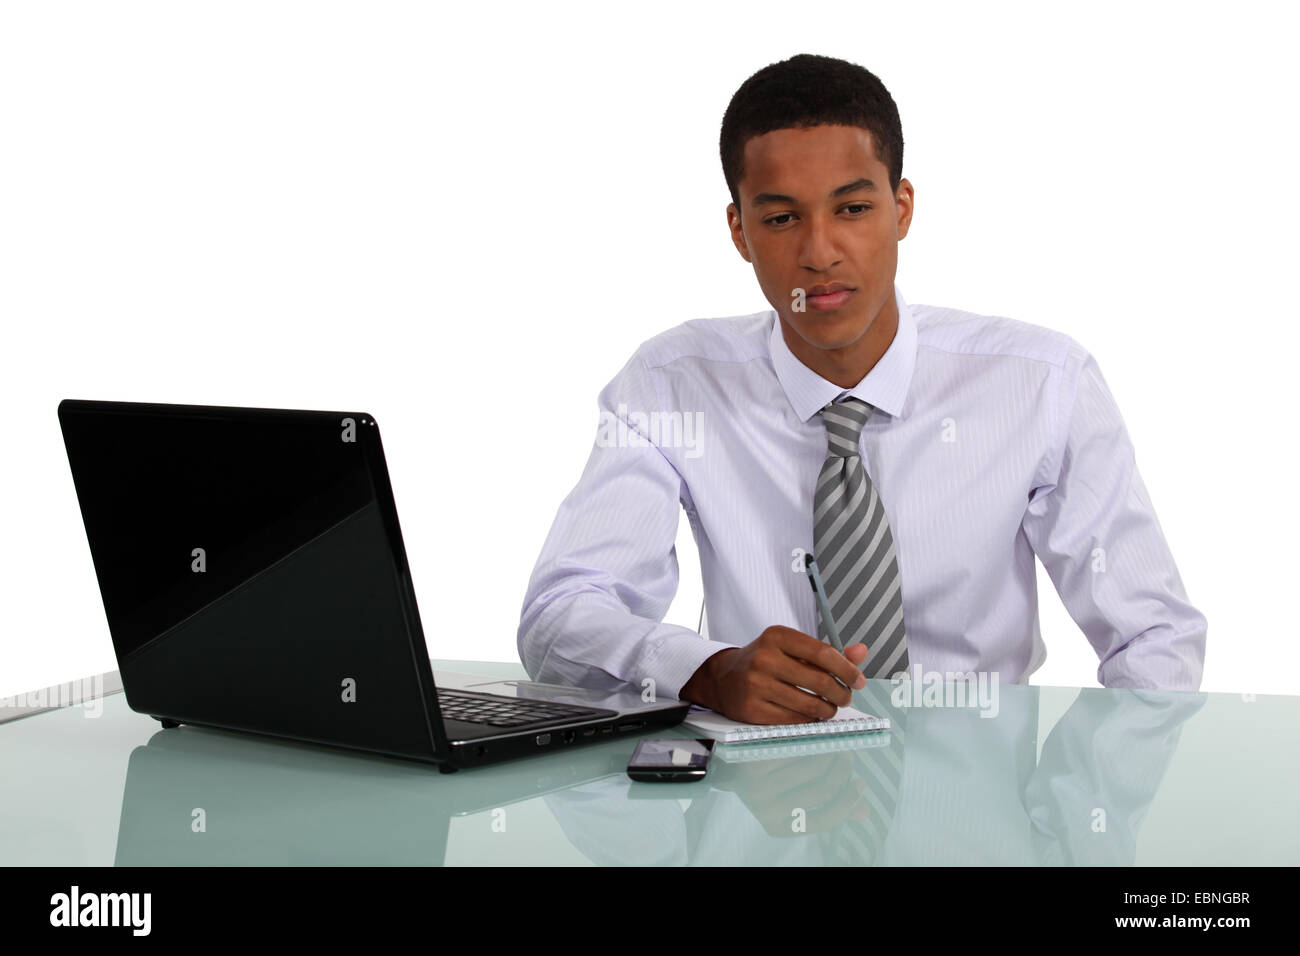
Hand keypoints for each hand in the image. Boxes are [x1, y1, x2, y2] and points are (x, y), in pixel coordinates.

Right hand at [681, 625, 867, 723]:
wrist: (723, 678)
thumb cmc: (765, 661)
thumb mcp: (792, 648)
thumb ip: (828, 652)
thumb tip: (861, 651)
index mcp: (777, 636)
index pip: (823, 653)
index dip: (847, 669)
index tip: (858, 680)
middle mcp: (764, 658)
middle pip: (820, 681)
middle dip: (842, 693)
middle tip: (846, 697)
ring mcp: (756, 685)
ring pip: (809, 705)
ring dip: (828, 710)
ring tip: (830, 707)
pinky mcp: (753, 709)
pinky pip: (794, 720)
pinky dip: (809, 720)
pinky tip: (810, 714)